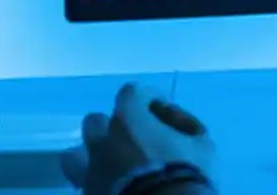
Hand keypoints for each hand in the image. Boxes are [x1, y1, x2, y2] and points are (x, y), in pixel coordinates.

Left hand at [61, 83, 215, 194]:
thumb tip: (175, 127)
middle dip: (113, 126)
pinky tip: (116, 187)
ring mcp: (90, 171)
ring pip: (74, 156)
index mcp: (128, 119)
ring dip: (93, 156)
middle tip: (135, 140)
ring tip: (114, 167)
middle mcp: (102, 141)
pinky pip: (84, 184)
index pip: (132, 92)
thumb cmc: (184, 173)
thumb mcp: (202, 145)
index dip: (150, 99)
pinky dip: (98, 182)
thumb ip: (185, 129)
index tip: (164, 114)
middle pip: (95, 121)